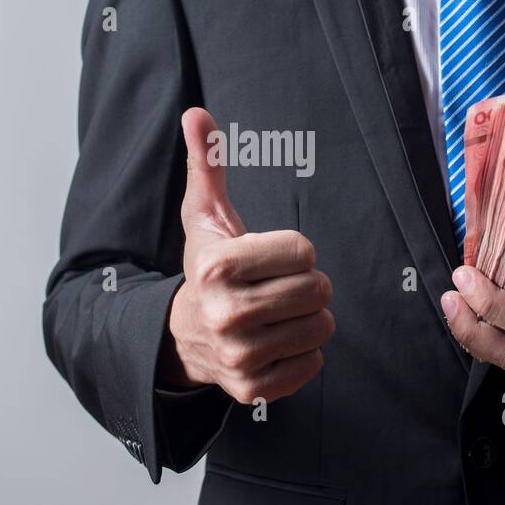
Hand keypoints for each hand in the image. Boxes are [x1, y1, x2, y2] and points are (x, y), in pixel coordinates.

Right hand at [161, 107, 334, 402]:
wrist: (182, 337)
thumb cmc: (206, 268)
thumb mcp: (205, 216)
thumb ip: (207, 164)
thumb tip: (196, 114)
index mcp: (217, 267)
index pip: (304, 251)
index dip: (294, 251)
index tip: (268, 258)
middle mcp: (226, 315)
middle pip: (318, 290)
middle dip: (307, 285)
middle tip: (278, 287)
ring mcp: (240, 357)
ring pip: (322, 328)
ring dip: (308, 318)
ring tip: (278, 314)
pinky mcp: (253, 390)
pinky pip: (314, 364)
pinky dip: (303, 354)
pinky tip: (276, 342)